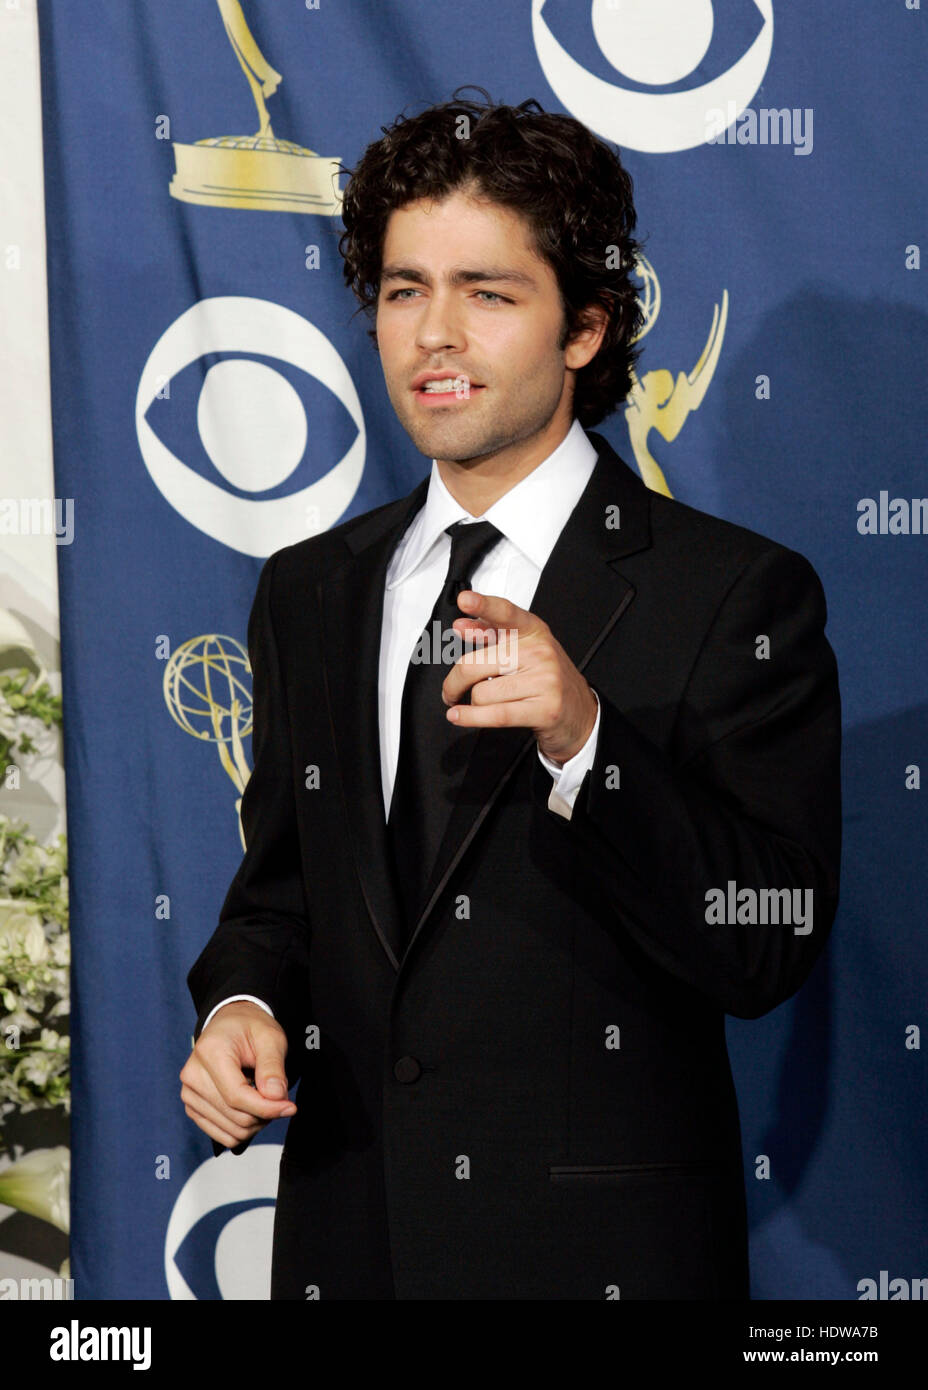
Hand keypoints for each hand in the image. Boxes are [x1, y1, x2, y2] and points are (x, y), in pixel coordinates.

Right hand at [179, 1001, 295, 1148]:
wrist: (231, 1024)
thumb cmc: (250, 1028)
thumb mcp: (270, 1037)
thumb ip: (273, 1067)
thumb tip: (275, 1096)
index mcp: (210, 1052)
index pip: (237, 1096)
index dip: (267, 1107)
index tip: (289, 1107)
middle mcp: (192, 1075)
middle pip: (235, 1116)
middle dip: (265, 1115)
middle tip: (280, 1099)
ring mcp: (189, 1093)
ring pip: (230, 1131)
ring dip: (255, 1123)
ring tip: (265, 1100)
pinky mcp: (192, 1107)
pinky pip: (221, 1135)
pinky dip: (242, 1129)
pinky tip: (251, 1108)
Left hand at [442, 590, 597, 764]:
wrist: (581, 711)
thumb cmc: (545, 678)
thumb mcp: (523, 648)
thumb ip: (490, 634)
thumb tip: (462, 626)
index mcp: (533, 632)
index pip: (505, 614)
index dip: (483, 605)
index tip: (465, 600)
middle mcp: (539, 652)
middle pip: (475, 664)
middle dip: (454, 683)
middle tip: (451, 690)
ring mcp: (544, 681)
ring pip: (481, 693)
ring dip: (471, 704)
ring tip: (479, 704)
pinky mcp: (544, 709)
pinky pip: (495, 714)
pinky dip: (470, 717)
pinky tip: (459, 716)